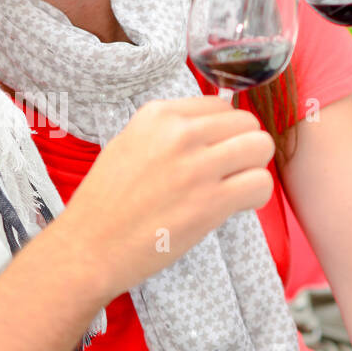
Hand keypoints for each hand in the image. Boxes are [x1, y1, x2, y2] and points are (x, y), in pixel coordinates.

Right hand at [59, 95, 274, 300]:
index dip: (224, 130)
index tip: (213, 152)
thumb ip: (168, 132)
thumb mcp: (128, 145)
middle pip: (246, 122)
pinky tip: (235, 206)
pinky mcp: (211, 201)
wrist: (90, 246)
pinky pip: (261, 183)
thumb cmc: (106, 203)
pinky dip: (255, 196)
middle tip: (228, 172)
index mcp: (157, 116)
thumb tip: (211, 130)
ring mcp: (196, 167)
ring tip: (234, 187)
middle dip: (244, 147)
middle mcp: (179, 134)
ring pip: (260, 147)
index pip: (220, 104)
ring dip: (253, 168)